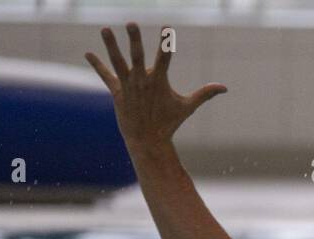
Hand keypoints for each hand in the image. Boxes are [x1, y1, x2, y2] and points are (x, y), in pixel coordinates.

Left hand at [85, 23, 226, 151]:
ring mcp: (128, 86)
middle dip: (134, 39)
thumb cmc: (169, 123)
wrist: (148, 141)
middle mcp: (142, 81)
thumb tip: (225, 88)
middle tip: (131, 23)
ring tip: (105, 29)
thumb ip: (204, 94)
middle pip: (137, 55)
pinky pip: (106, 76)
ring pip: (118, 62)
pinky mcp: (116, 92)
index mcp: (159, 81)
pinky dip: (97, 65)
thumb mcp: (187, 107)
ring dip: (111, 46)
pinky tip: (88, 54)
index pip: (165, 57)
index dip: (166, 41)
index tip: (166, 27)